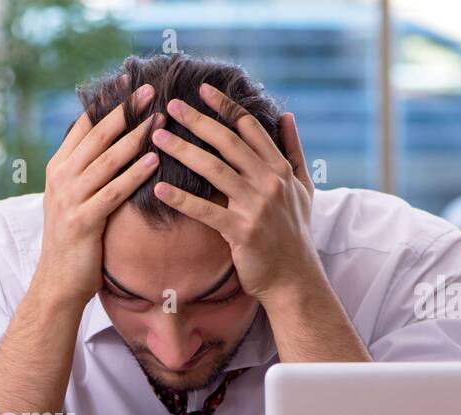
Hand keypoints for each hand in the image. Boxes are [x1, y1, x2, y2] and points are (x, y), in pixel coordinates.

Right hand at [33, 84, 162, 307]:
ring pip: (107, 159)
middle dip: (126, 111)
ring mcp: (69, 199)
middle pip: (97, 136)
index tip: (129, 81)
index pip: (83, 126)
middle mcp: (60, 179)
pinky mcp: (83, 221)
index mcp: (58, 168)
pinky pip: (114, 191)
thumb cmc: (73, 241)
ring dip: (136, 136)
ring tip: (160, 118)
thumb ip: (86, 172)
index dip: (107, 102)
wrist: (57, 282)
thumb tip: (112, 146)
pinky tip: (154, 159)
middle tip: (151, 90)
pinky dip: (135, 173)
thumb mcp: (73, 199)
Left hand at [148, 85, 319, 302]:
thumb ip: (293, 150)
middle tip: (171, 105)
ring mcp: (256, 206)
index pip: (250, 128)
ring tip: (157, 137)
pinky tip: (160, 189)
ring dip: (184, 151)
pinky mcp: (242, 231)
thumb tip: (286, 116)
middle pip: (228, 143)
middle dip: (199, 121)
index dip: (226, 107)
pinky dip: (182, 199)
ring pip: (215, 170)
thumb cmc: (294, 233)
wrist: (294, 278)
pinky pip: (206, 211)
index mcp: (280, 169)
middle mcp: (269, 182)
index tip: (203, 90)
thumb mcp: (303, 188)